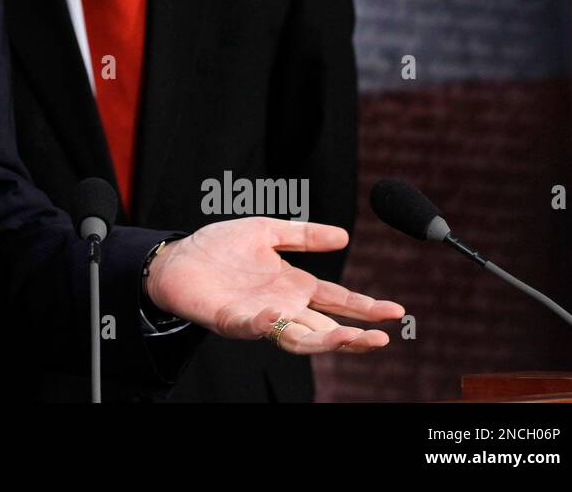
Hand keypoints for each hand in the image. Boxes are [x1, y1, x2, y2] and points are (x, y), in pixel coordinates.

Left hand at [145, 218, 403, 353]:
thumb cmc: (219, 246)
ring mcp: (259, 316)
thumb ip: (303, 234)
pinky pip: (252, 327)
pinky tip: (279, 316)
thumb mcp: (267, 231)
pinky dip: (266, 324)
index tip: (394, 311)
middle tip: (381, 338)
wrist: (177, 257)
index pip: (337, 300)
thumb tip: (345, 235)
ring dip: (323, 341)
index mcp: (294, 285)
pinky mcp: (231, 321)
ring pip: (298, 338)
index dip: (365, 307)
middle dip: (354, 335)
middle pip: (325, 327)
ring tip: (348, 337)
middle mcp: (283, 305)